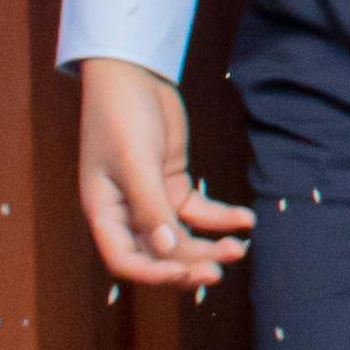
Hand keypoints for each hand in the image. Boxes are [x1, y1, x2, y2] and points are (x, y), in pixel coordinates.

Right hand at [76, 58, 250, 291]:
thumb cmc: (120, 116)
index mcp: (104, 213)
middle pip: (159, 253)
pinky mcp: (174, 183)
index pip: (126, 260)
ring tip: (240, 248)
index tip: (188, 274)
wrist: (132, 76)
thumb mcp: (135, 160)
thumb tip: (168, 249)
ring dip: (209, 245)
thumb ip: (151, 206)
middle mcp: (127, 213)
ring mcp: (152, 199)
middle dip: (189, 264)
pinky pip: (198, 210)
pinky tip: (245, 220)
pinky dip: (220, 218)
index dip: (155, 274)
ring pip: (182, 236)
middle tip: (220, 270)